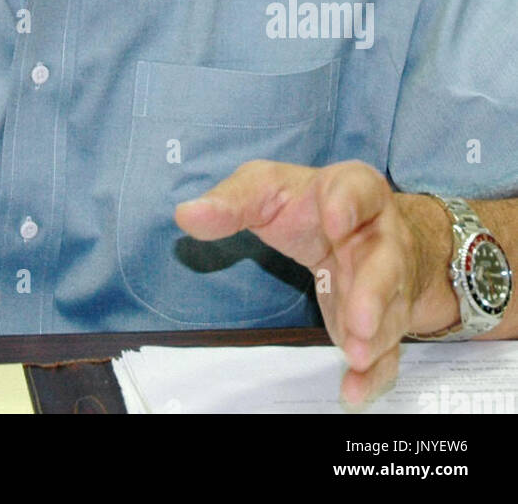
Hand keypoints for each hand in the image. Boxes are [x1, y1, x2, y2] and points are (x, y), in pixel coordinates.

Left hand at [175, 160, 430, 406]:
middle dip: (374, 291)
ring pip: (390, 310)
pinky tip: (353, 389)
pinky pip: (387, 349)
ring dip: (376, 336)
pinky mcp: (383, 318)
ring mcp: (388, 280)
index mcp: (354, 189)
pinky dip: (373, 373)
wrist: (356, 227)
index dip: (350, 203)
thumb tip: (187, 214)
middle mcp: (380, 235)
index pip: (359, 188)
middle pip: (386, 260)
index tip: (334, 221)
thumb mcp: (265, 188)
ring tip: (355, 355)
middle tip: (359, 320)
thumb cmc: (306, 203)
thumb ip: (232, 201)